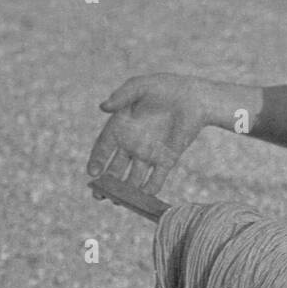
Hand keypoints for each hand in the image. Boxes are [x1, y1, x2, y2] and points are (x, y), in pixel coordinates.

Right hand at [87, 74, 210, 194]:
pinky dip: (150, 189)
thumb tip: (103, 107)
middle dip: (106, 184)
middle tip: (99, 195)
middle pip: (114, 169)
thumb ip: (122, 96)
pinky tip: (145, 197)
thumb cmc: (165, 87)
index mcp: (120, 127)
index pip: (103, 147)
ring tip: (120, 201)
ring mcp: (148, 154)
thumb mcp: (141, 86)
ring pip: (133, 178)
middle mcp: (131, 144)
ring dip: (126, 191)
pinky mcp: (166, 160)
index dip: (96, 160)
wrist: (194, 98)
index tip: (92, 173)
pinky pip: (156, 179)